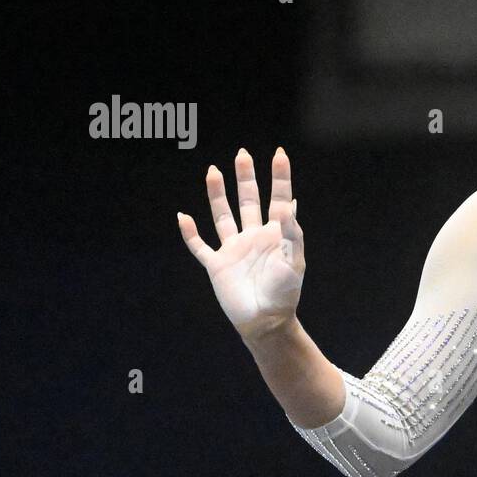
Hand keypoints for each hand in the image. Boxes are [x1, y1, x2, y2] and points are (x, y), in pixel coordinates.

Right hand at [177, 147, 304, 339]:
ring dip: (217, 194)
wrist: (266, 322)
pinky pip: (200, 246)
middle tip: (242, 154)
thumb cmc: (285, 294)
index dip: (279, 177)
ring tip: (213, 171)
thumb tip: (287, 203)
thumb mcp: (294, 262)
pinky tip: (183, 216)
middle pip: (248, 200)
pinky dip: (190, 233)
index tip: (279, 154)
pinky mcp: (217, 265)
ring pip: (223, 215)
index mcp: (276, 234)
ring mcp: (234, 250)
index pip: (278, 199)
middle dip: (245, 178)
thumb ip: (289, 233)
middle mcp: (253, 237)